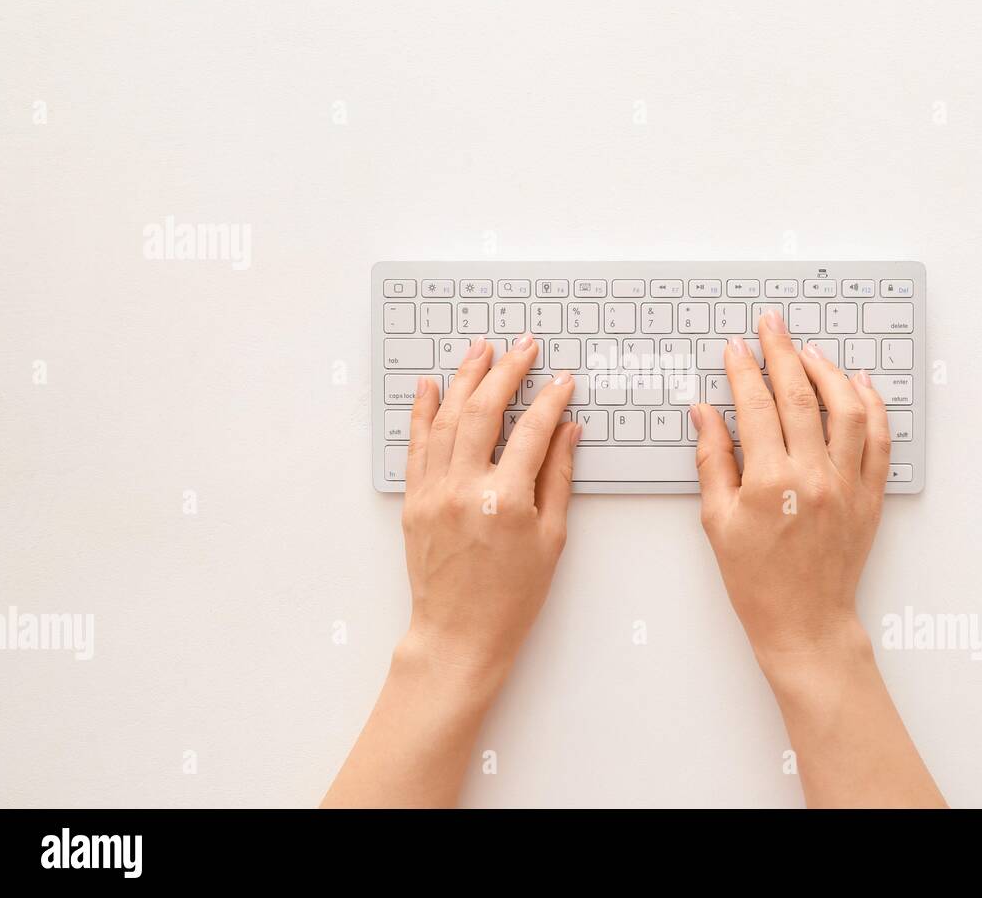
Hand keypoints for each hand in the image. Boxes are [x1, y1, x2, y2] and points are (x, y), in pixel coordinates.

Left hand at [400, 334, 579, 691]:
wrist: (458, 634)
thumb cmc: (511, 596)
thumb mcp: (550, 538)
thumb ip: (557, 477)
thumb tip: (567, 430)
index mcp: (506, 500)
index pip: (533, 431)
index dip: (550, 399)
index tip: (562, 380)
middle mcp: (465, 488)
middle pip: (485, 411)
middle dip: (506, 372)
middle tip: (523, 347)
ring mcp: (433, 492)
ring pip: (447, 419)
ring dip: (464, 379)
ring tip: (480, 350)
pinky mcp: (414, 501)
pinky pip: (417, 445)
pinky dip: (423, 412)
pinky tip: (431, 386)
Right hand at [691, 309, 889, 670]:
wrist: (804, 622)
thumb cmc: (755, 580)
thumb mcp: (716, 521)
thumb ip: (712, 460)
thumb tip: (705, 412)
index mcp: (769, 483)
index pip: (755, 407)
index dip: (743, 370)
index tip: (735, 348)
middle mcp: (813, 477)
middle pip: (800, 396)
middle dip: (782, 352)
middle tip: (771, 325)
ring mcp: (847, 484)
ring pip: (847, 408)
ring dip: (827, 371)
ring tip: (809, 351)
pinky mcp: (870, 495)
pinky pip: (879, 438)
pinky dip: (871, 405)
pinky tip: (857, 384)